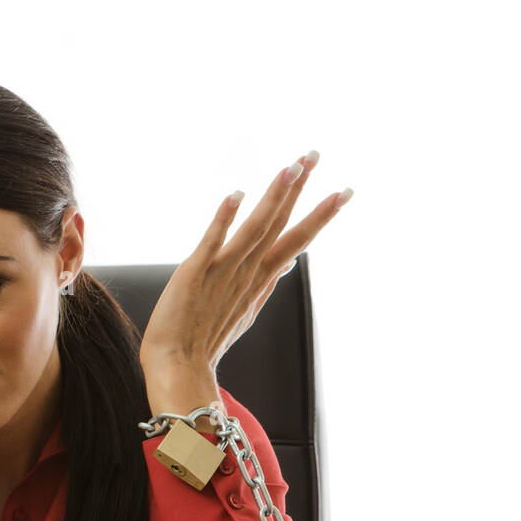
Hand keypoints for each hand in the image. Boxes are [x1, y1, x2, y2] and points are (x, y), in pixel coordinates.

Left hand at [140, 150, 350, 375]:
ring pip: (256, 229)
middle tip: (315, 154)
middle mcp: (248, 273)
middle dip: (300, 191)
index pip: (296, 240)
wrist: (177, 365)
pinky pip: (212, 242)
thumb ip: (266, 281)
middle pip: (280, 226)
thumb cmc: (205, 338)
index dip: (319, 216)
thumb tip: (287, 263)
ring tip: (292, 166)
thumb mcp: (245, 308)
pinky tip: (237, 194)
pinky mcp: (195, 273)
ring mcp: (224, 272)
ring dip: (274, 197)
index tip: (343, 191)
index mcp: (260, 279)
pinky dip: (224, 219)